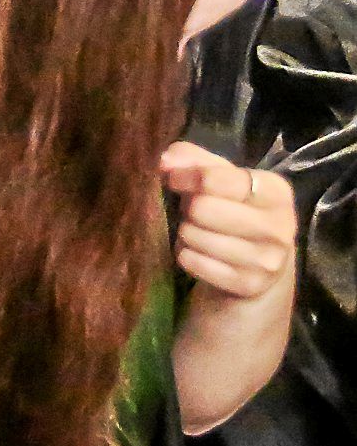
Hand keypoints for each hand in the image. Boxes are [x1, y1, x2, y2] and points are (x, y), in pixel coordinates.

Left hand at [161, 142, 296, 303]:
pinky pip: (191, 261)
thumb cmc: (235, 213)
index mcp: (276, 191)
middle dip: (187, 208)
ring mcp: (267, 260)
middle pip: (200, 208)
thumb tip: (165, 160)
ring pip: (193, 235)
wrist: (260, 269)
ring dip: (185, 233)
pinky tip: (200, 254)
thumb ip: (194, 160)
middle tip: (192, 212)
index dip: (184, 176)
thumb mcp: (222, 180)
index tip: (172, 179)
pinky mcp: (248, 285)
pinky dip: (186, 255)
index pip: (215, 178)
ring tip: (198, 232)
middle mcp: (279, 226)